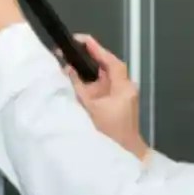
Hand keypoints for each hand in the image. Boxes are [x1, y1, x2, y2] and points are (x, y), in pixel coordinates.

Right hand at [65, 35, 149, 160]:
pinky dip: (92, 83)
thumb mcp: (89, 108)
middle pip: (108, 67)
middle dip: (90, 58)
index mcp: (123, 87)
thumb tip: (67, 69)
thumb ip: (77, 86)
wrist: (125, 154)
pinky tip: (79, 82)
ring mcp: (123, 97)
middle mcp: (126, 88)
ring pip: (105, 78)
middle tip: (71, 50)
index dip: (96, 48)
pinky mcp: (118, 105)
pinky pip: (104, 88)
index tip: (80, 39)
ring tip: (71, 63)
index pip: (110, 61)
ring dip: (89, 71)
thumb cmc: (109, 133)